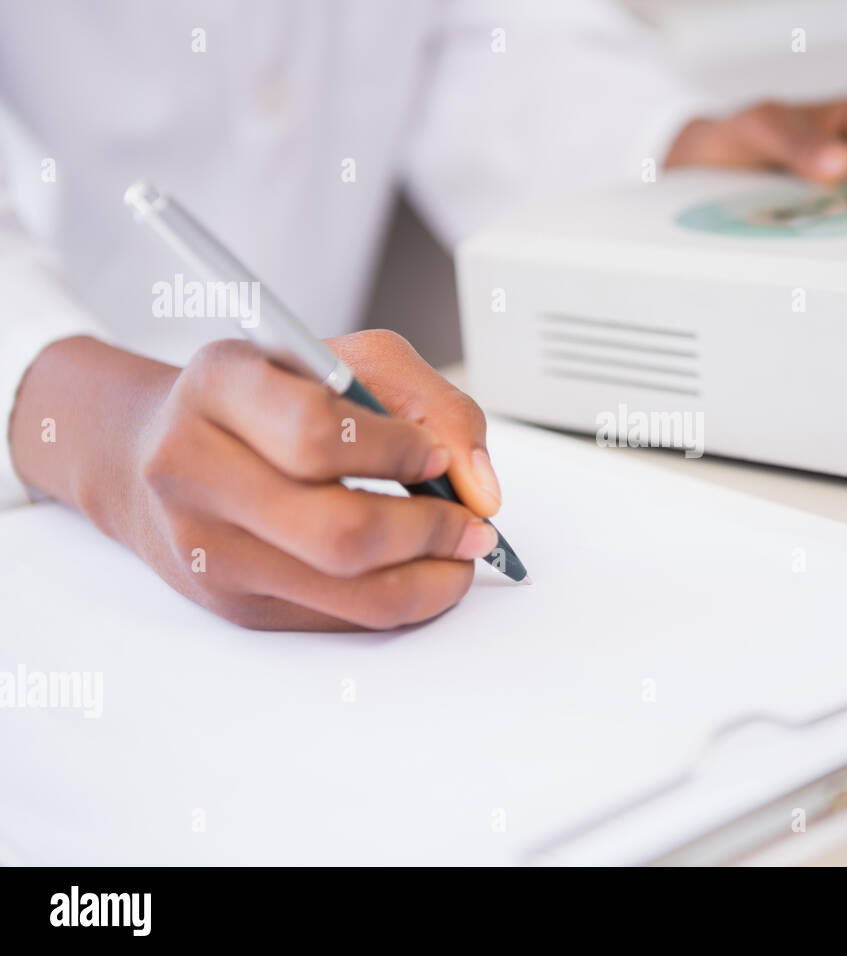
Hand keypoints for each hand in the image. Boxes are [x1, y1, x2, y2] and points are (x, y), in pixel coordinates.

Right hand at [10, 330, 500, 629]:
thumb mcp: (348, 360)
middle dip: (431, 531)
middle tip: (474, 522)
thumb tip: (479, 487)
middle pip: (339, 532)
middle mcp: (195, 468)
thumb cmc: (269, 397)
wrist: (159, 450)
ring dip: (433, 577)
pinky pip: (343, 620)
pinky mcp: (233, 604)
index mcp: (220, 385)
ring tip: (461, 549)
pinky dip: (405, 599)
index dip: (398, 450)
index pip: (318, 435)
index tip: (439, 454)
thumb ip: (430, 403)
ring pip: (349, 590)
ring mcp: (207, 548)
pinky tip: (422, 570)